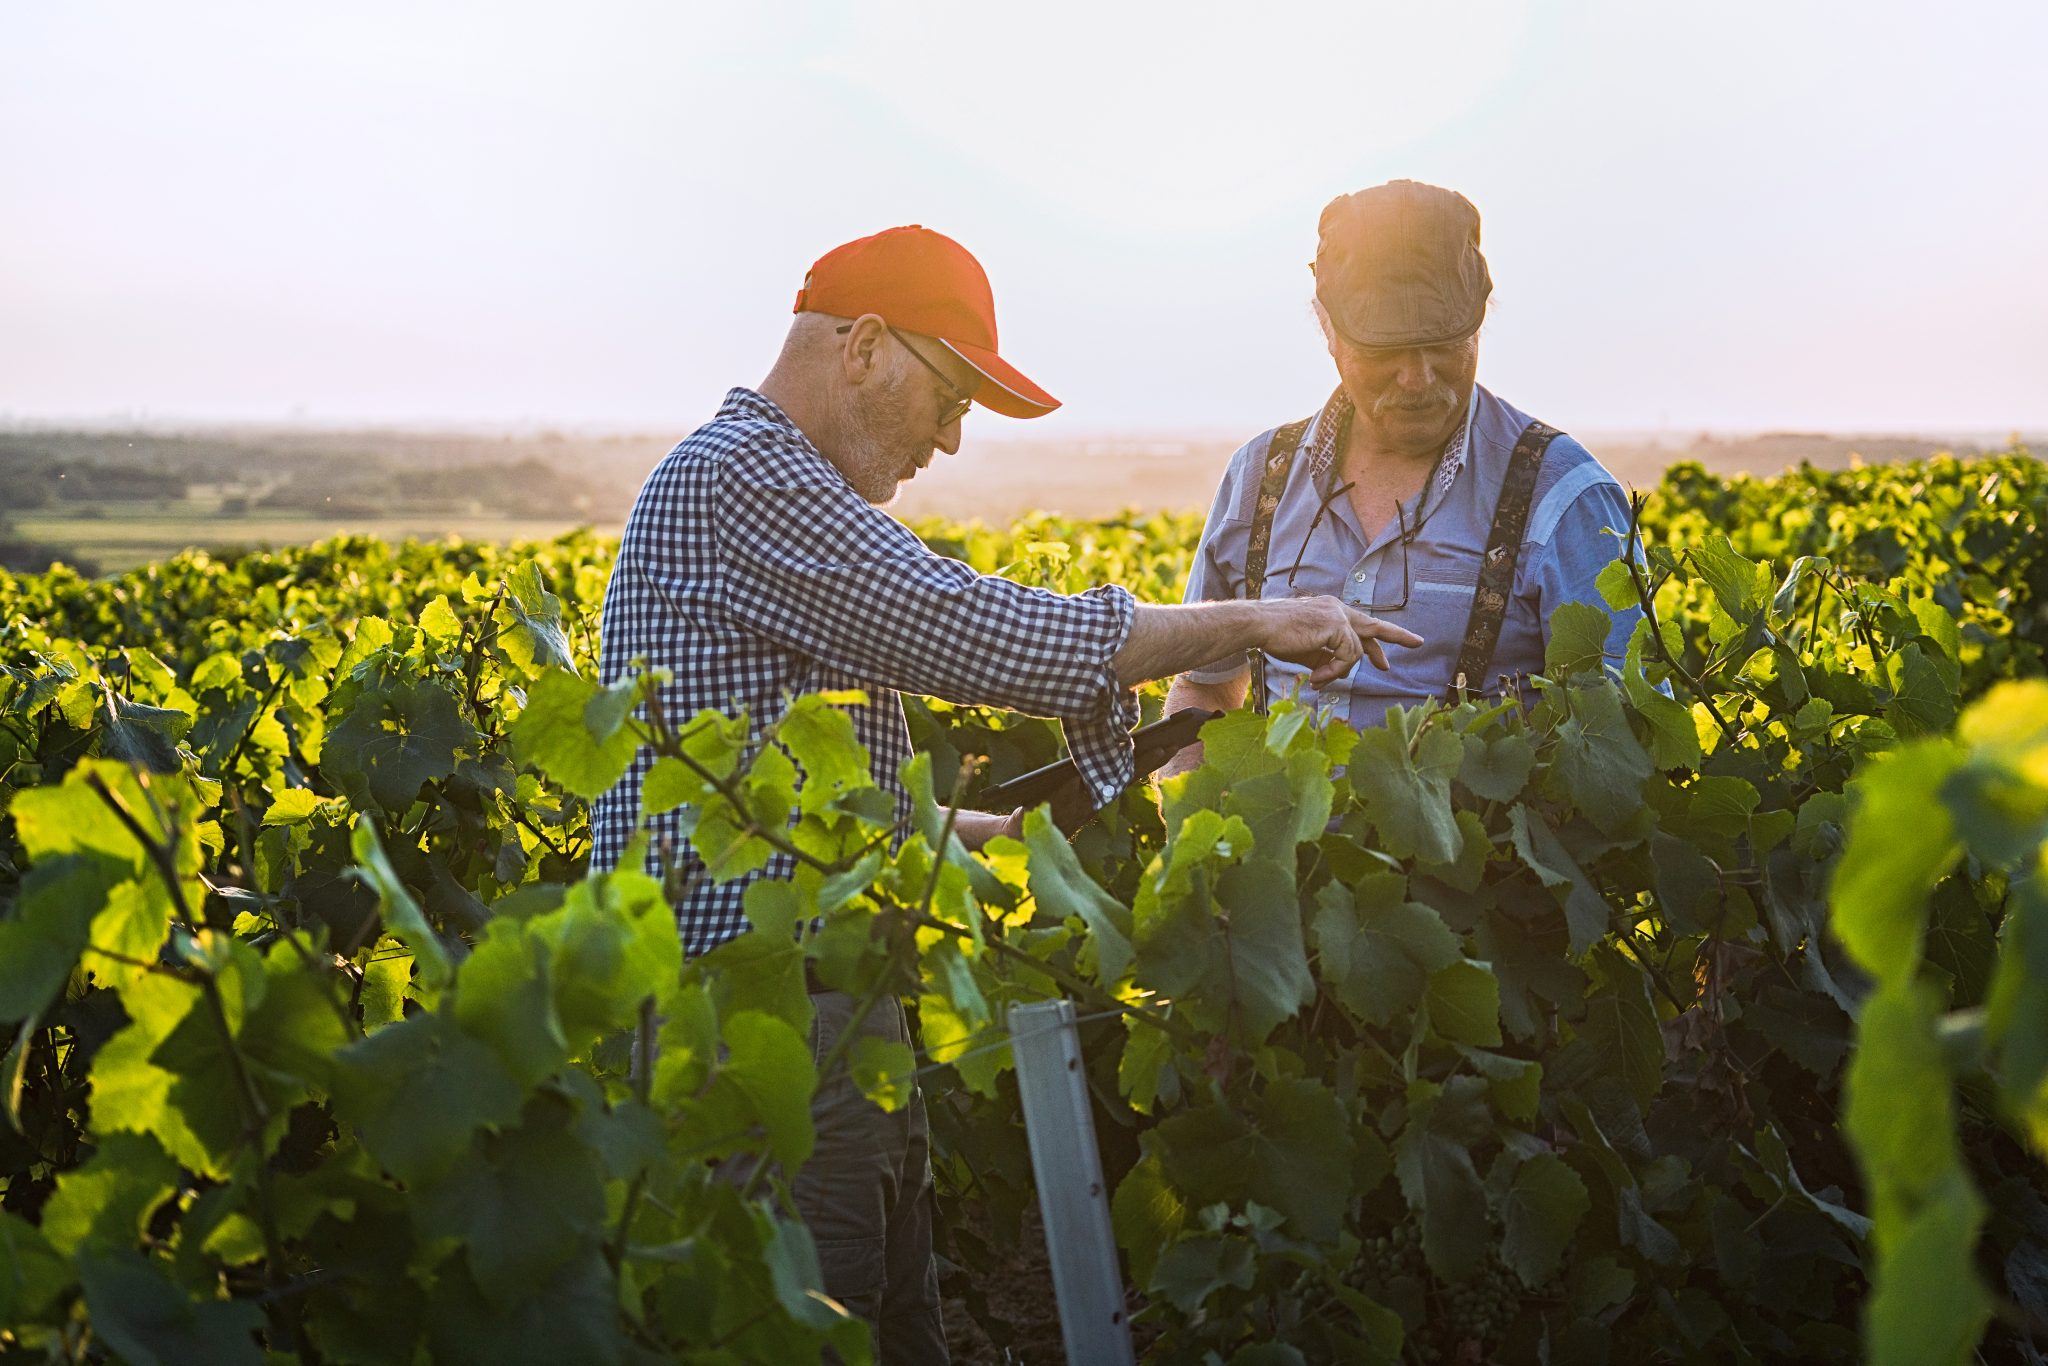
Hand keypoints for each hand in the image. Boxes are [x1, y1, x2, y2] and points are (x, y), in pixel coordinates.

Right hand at [1257, 596, 1422, 684]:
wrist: (1259, 625)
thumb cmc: (1276, 636)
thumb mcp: (1306, 651)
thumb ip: (1325, 658)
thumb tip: (1337, 672)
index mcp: (1330, 611)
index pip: (1359, 626)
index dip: (1374, 643)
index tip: (1384, 659)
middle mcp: (1337, 609)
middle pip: (1374, 625)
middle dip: (1397, 636)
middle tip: (1418, 643)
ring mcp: (1338, 615)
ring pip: (1355, 652)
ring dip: (1337, 671)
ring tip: (1316, 679)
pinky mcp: (1336, 625)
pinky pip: (1347, 656)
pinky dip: (1333, 671)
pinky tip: (1315, 676)